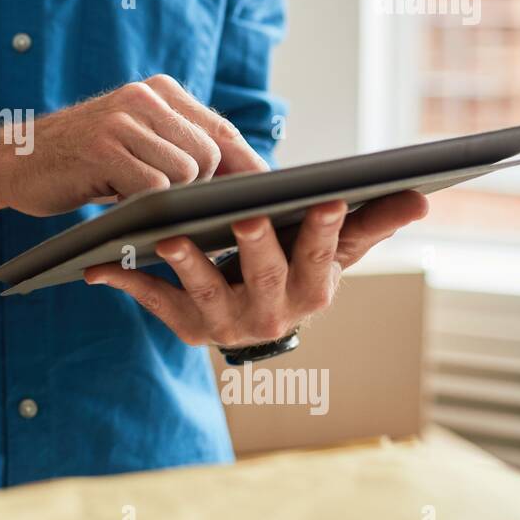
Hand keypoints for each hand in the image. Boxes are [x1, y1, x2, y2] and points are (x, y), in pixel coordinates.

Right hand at [0, 74, 267, 216]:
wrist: (10, 161)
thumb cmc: (78, 162)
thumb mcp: (130, 141)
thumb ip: (175, 147)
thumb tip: (242, 180)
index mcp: (158, 90)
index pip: (221, 129)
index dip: (246, 167)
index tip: (266, 198)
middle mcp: (144, 97)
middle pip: (211, 154)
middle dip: (205, 191)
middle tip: (183, 213)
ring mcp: (123, 119)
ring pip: (187, 172)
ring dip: (171, 200)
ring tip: (139, 205)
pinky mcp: (104, 147)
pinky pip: (154, 187)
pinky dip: (146, 208)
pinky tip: (124, 210)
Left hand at [83, 191, 428, 347]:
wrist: (251, 319)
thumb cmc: (295, 266)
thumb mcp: (334, 249)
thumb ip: (372, 223)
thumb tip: (423, 195)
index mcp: (314, 286)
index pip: (324, 254)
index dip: (326, 228)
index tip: (330, 198)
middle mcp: (272, 312)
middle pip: (266, 275)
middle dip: (257, 245)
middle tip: (246, 214)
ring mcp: (225, 322)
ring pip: (207, 292)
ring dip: (189, 263)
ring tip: (168, 235)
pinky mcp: (184, 324)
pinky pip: (152, 301)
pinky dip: (124, 283)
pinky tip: (97, 266)